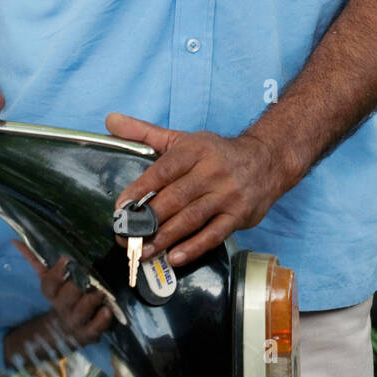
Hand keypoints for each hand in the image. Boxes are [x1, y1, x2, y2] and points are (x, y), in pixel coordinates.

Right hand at [12, 245, 111, 346]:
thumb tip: (15, 241)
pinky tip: (107, 310)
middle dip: (78, 285)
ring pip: (82, 311)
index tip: (67, 258)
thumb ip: (36, 261)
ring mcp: (75, 321)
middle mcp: (63, 307)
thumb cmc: (62, 297)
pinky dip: (102, 320)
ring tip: (101, 292)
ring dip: (92, 299)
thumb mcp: (50, 281)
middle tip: (89, 276)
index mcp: (53, 294)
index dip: (57, 272)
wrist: (64, 331)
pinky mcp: (88, 334)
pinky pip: (95, 328)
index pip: (50, 283)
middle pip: (67, 295)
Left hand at [107, 114, 288, 268]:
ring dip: (165, 237)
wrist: (266, 160)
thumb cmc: (215, 152)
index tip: (122, 206)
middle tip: (125, 236)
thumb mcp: (182, 139)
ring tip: (143, 251)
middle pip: (175, 198)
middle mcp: (212, 170)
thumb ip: (144, 132)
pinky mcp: (239, 215)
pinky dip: (194, 247)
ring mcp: (227, 194)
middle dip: (148, 220)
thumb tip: (110, 119)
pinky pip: (214, 234)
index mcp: (195, 150)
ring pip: (192, 218)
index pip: (164, 170)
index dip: (141, 189)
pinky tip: (174, 257)